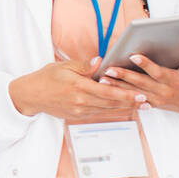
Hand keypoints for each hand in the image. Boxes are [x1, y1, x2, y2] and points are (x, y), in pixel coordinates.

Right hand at [9, 57, 141, 120]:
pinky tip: (122, 107)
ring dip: (124, 108)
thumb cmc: (46, 78)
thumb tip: (100, 61)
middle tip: (147, 102)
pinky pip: (98, 112)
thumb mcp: (64, 66)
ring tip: (140, 106)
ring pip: (107, 109)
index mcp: (78, 87)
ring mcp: (79, 110)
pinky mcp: (77, 115)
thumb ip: (85, 66)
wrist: (30, 95)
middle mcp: (80, 101)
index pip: (107, 92)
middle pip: (111, 103)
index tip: (140, 94)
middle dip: (130, 103)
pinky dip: (111, 109)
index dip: (125, 94)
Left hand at [101, 44, 178, 120]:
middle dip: (124, 76)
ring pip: (133, 92)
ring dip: (118, 86)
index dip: (146, 65)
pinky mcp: (150, 103)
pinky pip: (133, 99)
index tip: (133, 56)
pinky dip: (121, 94)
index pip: (157, 73)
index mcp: (175, 82)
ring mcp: (156, 99)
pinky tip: (108, 89)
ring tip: (103, 79)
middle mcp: (164, 92)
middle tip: (110, 69)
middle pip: (141, 83)